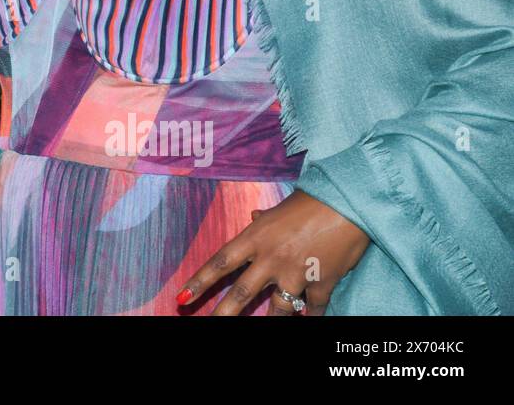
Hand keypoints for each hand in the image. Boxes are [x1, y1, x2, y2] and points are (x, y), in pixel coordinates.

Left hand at [176, 189, 370, 315]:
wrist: (348, 204)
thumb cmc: (311, 201)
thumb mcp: (279, 207)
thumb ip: (264, 218)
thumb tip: (253, 215)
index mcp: (255, 238)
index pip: (220, 263)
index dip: (200, 282)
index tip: (183, 297)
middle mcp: (271, 258)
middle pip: (242, 293)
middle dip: (224, 313)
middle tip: (212, 325)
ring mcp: (296, 273)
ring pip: (279, 309)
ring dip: (272, 322)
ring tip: (265, 329)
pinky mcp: (322, 283)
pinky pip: (314, 307)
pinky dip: (313, 315)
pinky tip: (310, 319)